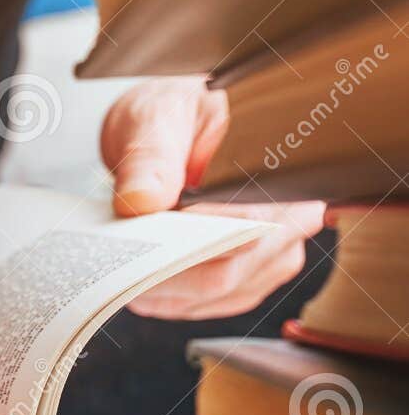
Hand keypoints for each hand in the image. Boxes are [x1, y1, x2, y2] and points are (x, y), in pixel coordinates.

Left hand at [101, 78, 324, 318]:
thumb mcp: (156, 118)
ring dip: (168, 291)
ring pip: (222, 292)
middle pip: (233, 267)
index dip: (196, 239)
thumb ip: (150, 158)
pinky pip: (217, 300)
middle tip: (121, 266)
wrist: (179, 127)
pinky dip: (177, 297)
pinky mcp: (255, 272)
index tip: (150, 242)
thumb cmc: (178, 115)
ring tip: (125, 272)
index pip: (248, 220)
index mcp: (281, 166)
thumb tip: (139, 201)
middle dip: (170, 273)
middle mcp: (292, 213)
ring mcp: (276, 248)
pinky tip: (147, 284)